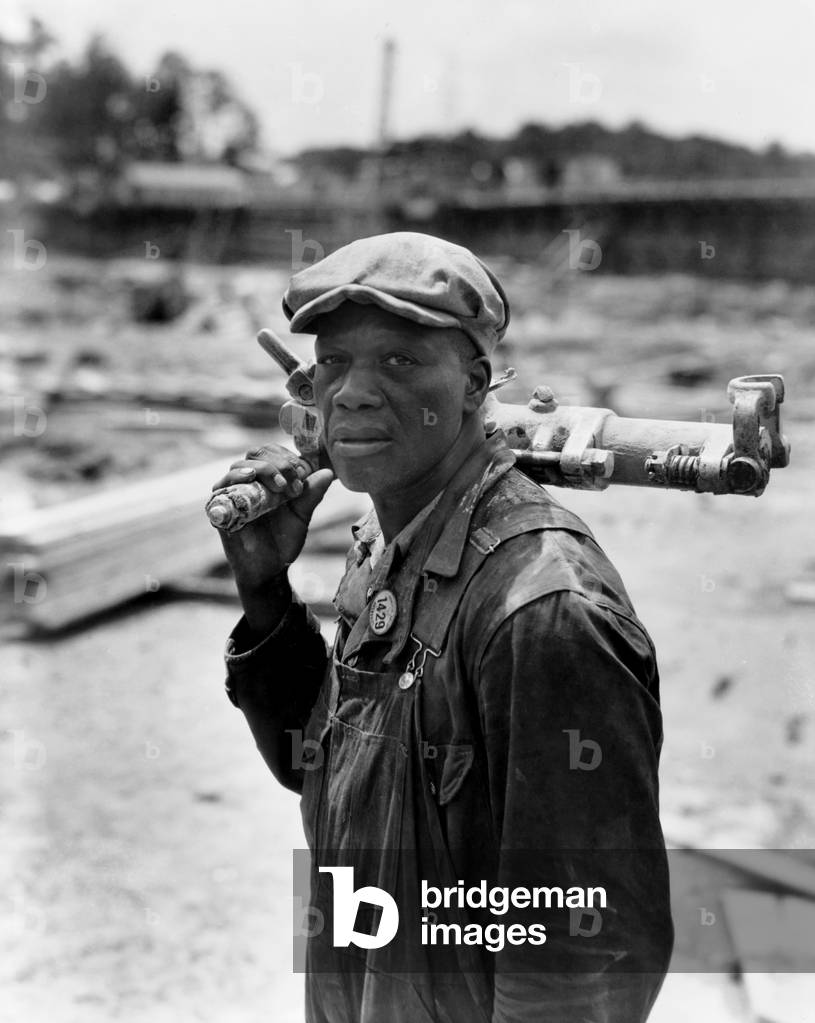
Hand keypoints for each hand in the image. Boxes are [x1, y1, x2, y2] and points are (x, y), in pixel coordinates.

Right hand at [212, 443, 334, 621]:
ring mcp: (233, 493)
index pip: (272, 451)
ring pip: (241, 465)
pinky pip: (221, 486)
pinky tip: (250, 478)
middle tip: (294, 479)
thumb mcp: (302, 515)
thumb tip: (328, 472)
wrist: (269, 570)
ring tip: (280, 486)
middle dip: (278, 462)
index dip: (288, 456)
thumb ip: (312, 494)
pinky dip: (235, 477)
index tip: (304, 472)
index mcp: (267, 478)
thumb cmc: (283, 540)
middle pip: (257, 453)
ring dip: (264, 470)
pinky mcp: (220, 507)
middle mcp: (248, 482)